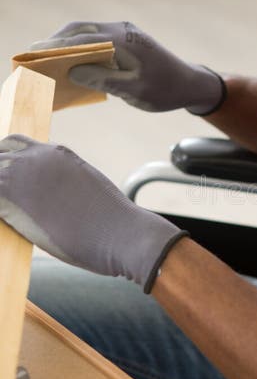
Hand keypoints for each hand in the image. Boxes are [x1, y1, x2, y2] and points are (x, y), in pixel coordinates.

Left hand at [0, 136, 186, 291]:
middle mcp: (36, 158)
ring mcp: (20, 178)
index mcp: (56, 152)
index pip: (13, 145)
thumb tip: (49, 198)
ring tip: (12, 213)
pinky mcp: (9, 201)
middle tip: (8, 199)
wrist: (121, 234)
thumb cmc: (110, 222)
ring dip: (0, 194)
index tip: (8, 181)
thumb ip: (61, 182)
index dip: (6, 161)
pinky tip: (9, 225)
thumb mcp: (85, 188)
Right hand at [30, 21, 225, 113]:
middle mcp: (122, 30)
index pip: (84, 39)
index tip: (35, 53)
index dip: (57, 46)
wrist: (189, 83)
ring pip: (86, 30)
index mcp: (125, 40)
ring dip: (65, 42)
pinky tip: (67, 60)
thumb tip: (73, 71)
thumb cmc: (164, 90)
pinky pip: (95, 37)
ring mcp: (123, 31)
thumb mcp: (134, 90)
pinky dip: (78, 45)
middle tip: (33, 55)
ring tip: (45, 58)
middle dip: (55, 41)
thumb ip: (103, 79)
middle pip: (80, 29)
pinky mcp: (124, 38)